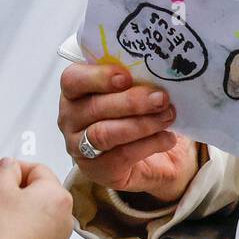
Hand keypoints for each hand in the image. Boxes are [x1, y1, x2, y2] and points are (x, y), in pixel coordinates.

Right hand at [58, 62, 199, 202]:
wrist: (152, 156)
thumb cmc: (136, 112)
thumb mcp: (134, 89)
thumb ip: (137, 78)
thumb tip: (159, 68)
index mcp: (74, 91)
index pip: (73, 79)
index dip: (98, 77)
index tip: (127, 76)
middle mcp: (70, 118)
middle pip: (94, 108)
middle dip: (132, 102)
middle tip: (161, 98)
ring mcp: (79, 146)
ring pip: (105, 133)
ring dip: (142, 124)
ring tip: (168, 117)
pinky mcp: (97, 170)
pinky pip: (121, 155)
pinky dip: (150, 144)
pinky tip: (167, 138)